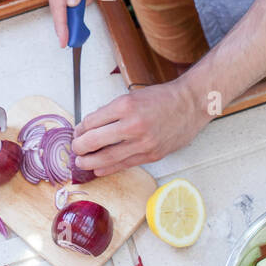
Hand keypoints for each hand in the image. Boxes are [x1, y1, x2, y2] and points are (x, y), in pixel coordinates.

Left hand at [71, 76, 208, 176]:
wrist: (190, 104)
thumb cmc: (162, 98)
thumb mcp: (133, 96)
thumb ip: (112, 111)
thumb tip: (90, 126)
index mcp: (125, 105)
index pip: (92, 122)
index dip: (80, 129)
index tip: (77, 132)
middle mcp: (133, 124)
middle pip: (94, 141)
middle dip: (79, 147)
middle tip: (75, 149)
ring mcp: (143, 142)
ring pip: (106, 158)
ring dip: (89, 162)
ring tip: (82, 162)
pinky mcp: (152, 154)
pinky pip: (124, 164)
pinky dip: (108, 168)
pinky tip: (98, 169)